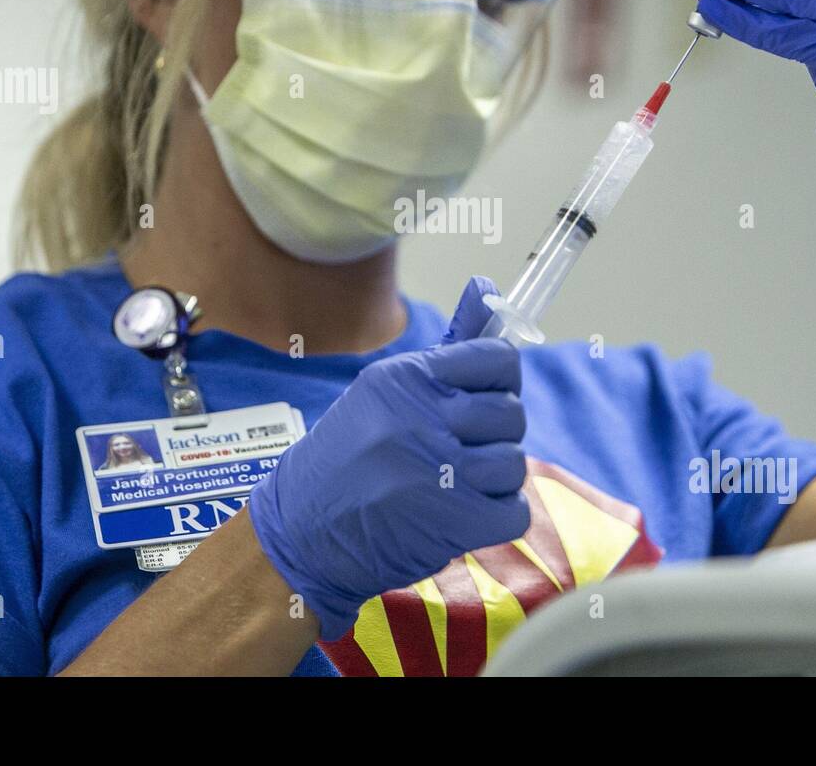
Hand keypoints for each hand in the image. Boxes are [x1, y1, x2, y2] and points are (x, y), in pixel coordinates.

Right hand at [248, 276, 528, 639]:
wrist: (300, 529)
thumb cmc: (346, 454)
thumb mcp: (385, 391)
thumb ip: (448, 347)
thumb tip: (488, 287)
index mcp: (406, 378)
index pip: (498, 360)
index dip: (501, 379)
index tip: (485, 393)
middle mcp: (421, 418)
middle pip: (512, 414)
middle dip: (494, 434)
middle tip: (460, 447)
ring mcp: (438, 472)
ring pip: (514, 463)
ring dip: (493, 478)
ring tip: (455, 482)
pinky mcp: (452, 522)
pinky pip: (514, 511)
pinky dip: (497, 516)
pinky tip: (464, 512)